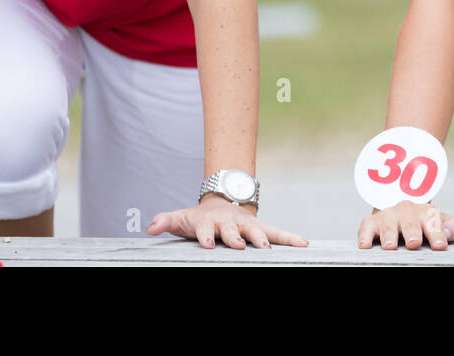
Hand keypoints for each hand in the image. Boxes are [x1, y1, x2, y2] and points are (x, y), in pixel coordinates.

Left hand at [147, 195, 307, 248]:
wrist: (220, 203)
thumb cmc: (198, 218)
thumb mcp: (181, 218)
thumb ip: (165, 221)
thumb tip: (150, 228)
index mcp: (208, 222)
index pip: (205, 229)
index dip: (205, 236)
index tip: (206, 245)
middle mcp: (229, 222)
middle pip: (233, 230)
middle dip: (236, 238)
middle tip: (240, 247)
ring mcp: (246, 224)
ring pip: (256, 231)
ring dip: (262, 239)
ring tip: (267, 249)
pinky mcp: (261, 227)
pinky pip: (278, 233)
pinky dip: (290, 238)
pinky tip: (304, 245)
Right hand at [358, 200, 453, 249]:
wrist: (401, 212)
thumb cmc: (424, 225)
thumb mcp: (441, 224)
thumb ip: (453, 228)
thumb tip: (447, 234)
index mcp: (427, 213)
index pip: (434, 223)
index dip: (437, 234)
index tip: (440, 246)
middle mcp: (407, 212)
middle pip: (410, 222)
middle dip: (411, 232)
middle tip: (414, 243)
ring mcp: (388, 216)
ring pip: (388, 225)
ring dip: (389, 235)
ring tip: (390, 247)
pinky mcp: (371, 222)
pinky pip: (366, 227)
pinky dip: (364, 235)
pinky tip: (365, 245)